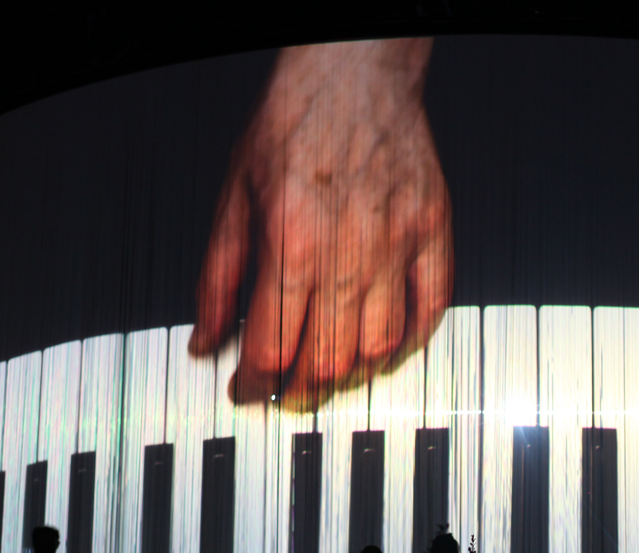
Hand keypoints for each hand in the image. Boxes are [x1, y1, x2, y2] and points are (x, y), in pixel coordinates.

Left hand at [192, 39, 452, 409]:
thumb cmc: (293, 126)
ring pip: (379, 348)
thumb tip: (205, 340)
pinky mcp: (433, 232)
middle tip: (285, 395)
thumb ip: (217, 277)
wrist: (352, 72)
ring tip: (329, 376)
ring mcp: (398, 245)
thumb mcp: (233, 198)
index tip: (246, 390)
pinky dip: (409, 343)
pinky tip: (385, 349)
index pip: (272, 347)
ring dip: (350, 376)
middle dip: (299, 393)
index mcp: (292, 244)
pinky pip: (431, 310)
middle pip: (327, 361)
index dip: (254, 384)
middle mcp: (349, 252)